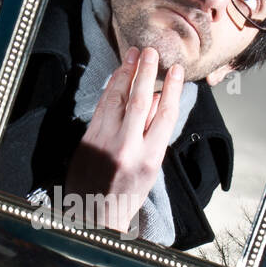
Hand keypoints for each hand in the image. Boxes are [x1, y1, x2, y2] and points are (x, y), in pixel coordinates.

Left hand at [63, 47, 184, 233]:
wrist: (96, 215)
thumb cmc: (128, 194)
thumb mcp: (151, 170)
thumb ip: (155, 135)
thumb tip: (160, 101)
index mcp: (149, 158)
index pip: (165, 115)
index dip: (172, 89)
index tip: (176, 70)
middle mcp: (127, 148)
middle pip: (141, 101)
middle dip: (147, 73)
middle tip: (152, 51)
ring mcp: (105, 142)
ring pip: (118, 99)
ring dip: (126, 74)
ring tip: (133, 54)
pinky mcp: (88, 140)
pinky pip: (102, 107)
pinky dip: (110, 89)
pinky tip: (117, 76)